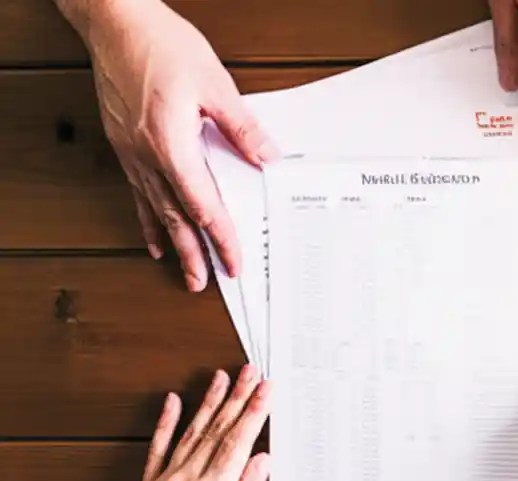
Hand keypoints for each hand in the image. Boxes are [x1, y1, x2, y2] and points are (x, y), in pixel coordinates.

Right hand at [73, 0, 276, 289]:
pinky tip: (151, 235)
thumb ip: (242, 127)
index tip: (236, 262)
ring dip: (171, 242)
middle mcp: (146, 155)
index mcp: (171, 145)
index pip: (203, 206)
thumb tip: (267, 158)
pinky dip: (147, 216)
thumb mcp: (215, 84)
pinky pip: (137, 190)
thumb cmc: (161, 44)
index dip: (222, 238)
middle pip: (174, 216)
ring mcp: (131, 151)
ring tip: (182, 270)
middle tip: (205, 283)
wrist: (116, 21)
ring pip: (153, 208)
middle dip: (193, 253)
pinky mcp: (124, 142)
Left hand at [120, 366, 270, 480]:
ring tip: (221, 378)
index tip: (266, 390)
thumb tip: (260, 461)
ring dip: (208, 404)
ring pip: (190, 435)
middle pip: (216, 432)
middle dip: (236, 399)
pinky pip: (157, 451)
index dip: (254, 413)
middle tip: (250, 372)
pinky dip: (165, 425)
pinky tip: (173, 403)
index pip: (237, 444)